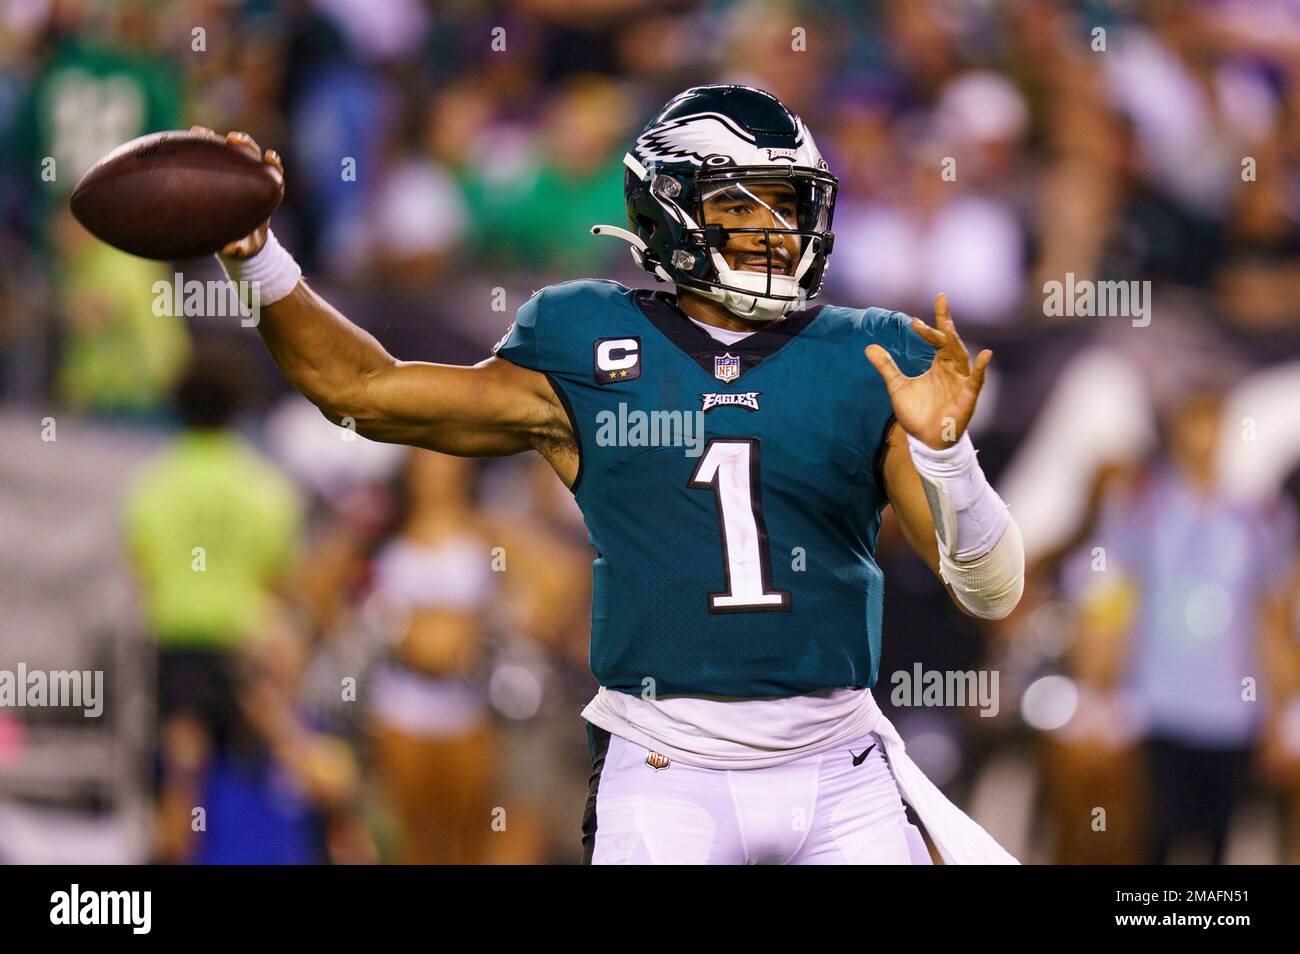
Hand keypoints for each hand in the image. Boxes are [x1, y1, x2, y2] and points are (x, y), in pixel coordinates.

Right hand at [191, 126, 282, 258]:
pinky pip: (213, 156)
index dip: (273, 165)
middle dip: (247, 145)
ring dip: (217, 141)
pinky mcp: (220, 171)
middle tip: (235, 140)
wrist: (234, 240)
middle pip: (253, 156)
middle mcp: (252, 180)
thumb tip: (231, 249)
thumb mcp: (242, 249)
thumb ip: (239, 249)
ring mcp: (235, 173)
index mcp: (264, 194)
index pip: (273, 174)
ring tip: (206, 133)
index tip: (270, 158)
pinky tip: (191, 135)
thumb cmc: (242, 244)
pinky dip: (205, 145)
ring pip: (231, 152)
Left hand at [865, 292, 991, 449]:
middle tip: (940, 304)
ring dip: (954, 341)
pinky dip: (981, 368)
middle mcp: (952, 370)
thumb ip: (886, 367)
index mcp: (939, 365)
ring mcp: (962, 382)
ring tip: (948, 325)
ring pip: (961, 356)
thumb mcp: (897, 387)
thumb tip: (869, 347)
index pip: (937, 339)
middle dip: (944, 324)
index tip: (913, 320)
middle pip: (950, 342)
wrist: (925, 440)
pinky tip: (986, 355)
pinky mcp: (968, 397)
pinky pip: (977, 380)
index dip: (928, 328)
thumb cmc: (917, 413)